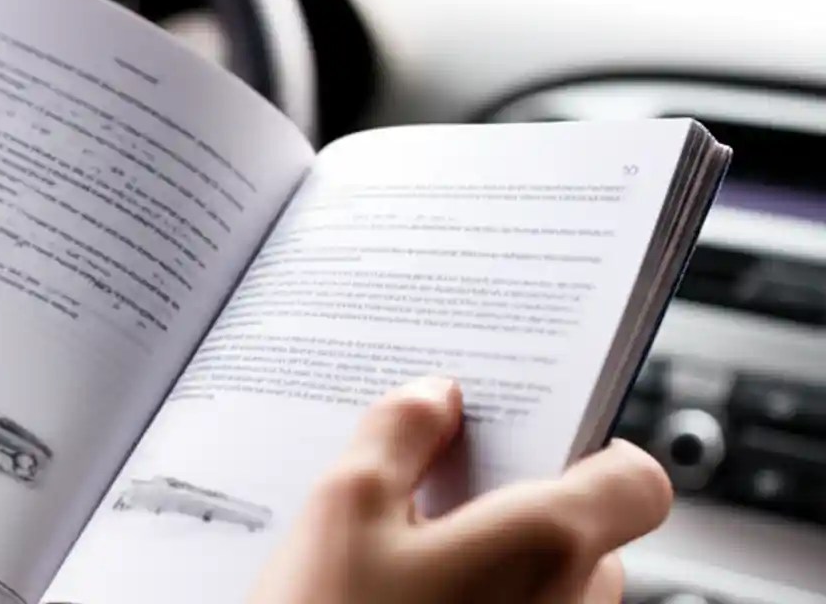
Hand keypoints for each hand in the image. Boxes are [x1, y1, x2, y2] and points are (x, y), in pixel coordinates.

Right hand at [249, 378, 672, 603]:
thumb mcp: (344, 508)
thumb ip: (400, 433)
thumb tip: (435, 397)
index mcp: (545, 547)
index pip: (635, 481)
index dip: (592, 449)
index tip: (531, 437)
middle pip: (583, 538)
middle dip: (516, 509)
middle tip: (434, 491)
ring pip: (546, 591)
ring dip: (494, 567)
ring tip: (402, 559)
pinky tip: (403, 602)